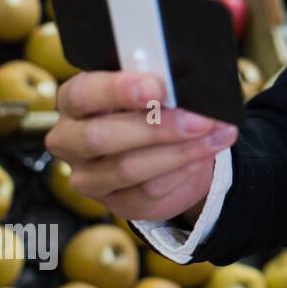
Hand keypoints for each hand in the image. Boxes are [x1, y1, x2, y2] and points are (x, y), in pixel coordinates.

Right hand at [44, 71, 236, 222]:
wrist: (165, 148)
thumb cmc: (152, 108)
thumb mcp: (152, 89)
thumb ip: (157, 84)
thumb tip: (184, 84)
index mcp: (74, 101)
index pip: (83, 94)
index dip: (118, 90)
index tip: (157, 87)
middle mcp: (70, 141)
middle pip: (100, 137)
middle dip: (156, 127)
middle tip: (199, 119)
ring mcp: (90, 177)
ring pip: (128, 168)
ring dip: (181, 150)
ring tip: (216, 134)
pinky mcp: (117, 203)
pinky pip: (149, 189)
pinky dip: (184, 169)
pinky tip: (206, 152)